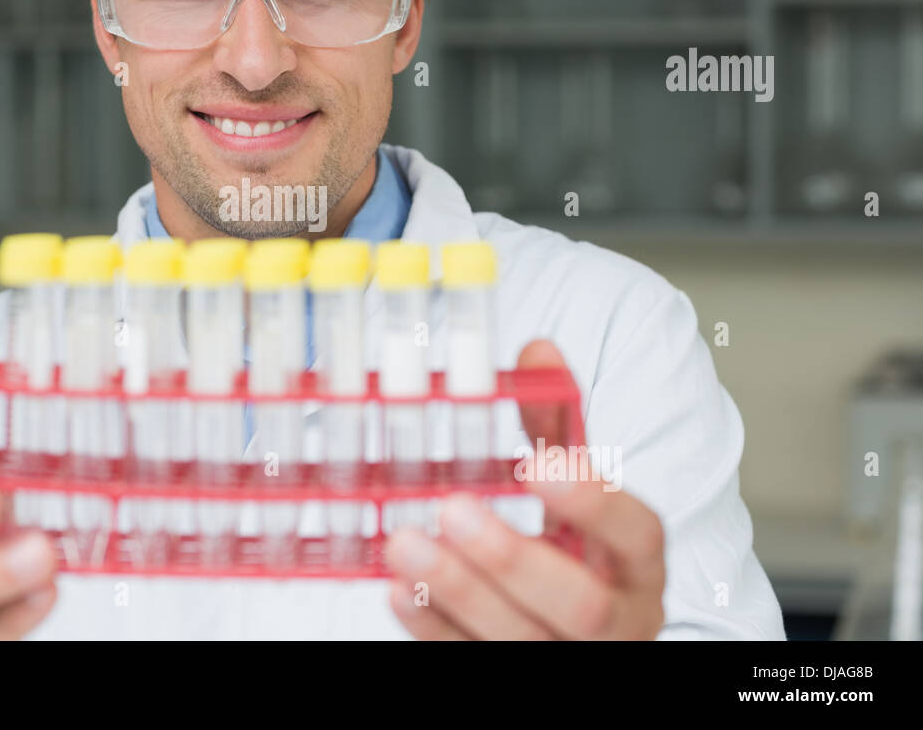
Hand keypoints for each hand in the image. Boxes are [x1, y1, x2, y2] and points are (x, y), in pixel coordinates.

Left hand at [384, 339, 665, 639]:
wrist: (577, 641)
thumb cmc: (577, 557)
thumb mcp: (574, 495)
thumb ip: (556, 428)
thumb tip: (537, 353)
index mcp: (637, 566)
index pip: (638, 536)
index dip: (594, 502)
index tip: (539, 461)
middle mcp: (617, 623)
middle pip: (581, 604)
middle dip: (513, 557)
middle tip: (454, 507)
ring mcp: (567, 660)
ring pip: (521, 640)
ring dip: (459, 591)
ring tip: (405, 541)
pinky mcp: (517, 681)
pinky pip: (472, 661)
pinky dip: (432, 627)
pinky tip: (396, 588)